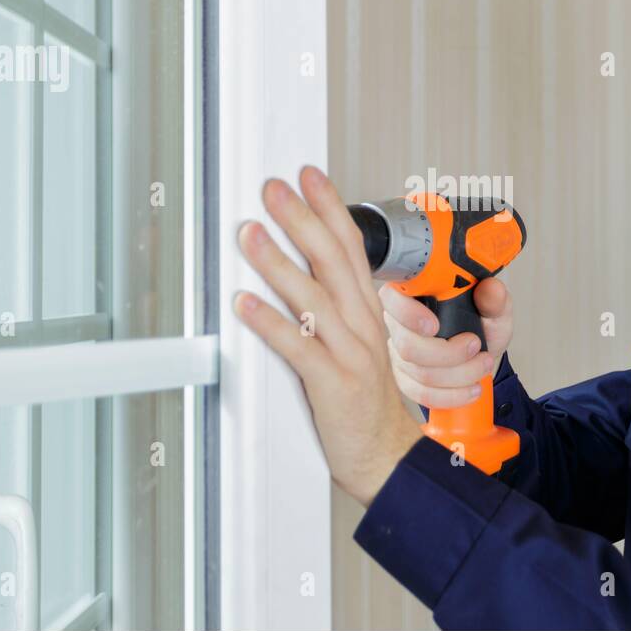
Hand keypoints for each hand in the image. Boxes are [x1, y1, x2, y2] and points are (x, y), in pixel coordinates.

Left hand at [233, 165, 423, 507]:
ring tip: (249, 233)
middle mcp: (362, 325)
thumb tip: (293, 268)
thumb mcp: (356, 342)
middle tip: (273, 189)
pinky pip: (298, 348)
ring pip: (314, 299)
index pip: (351, 246)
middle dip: (301, 219)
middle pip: (332, 261)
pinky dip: (270, 323)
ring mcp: (350, 353)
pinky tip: (244, 303)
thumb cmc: (363, 400)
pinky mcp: (333, 383)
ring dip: (278, 262)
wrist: (386, 455)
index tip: (309, 175)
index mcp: (367, 311)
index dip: (330, 207)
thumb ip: (332, 305)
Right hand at [380, 277, 512, 412]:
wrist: (483, 356)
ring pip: (421, 373)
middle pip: (408, 346)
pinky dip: (453, 394)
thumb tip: (490, 289)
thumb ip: (495, 298)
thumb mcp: (496, 309)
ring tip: (483, 365)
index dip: (408, 314)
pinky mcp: (406, 380)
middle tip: (475, 346)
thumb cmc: (483, 326)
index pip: (391, 298)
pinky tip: (471, 389)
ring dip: (460, 374)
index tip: (435, 326)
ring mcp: (399, 354)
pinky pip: (422, 394)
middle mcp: (400, 324)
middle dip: (449, 353)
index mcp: (415, 296)